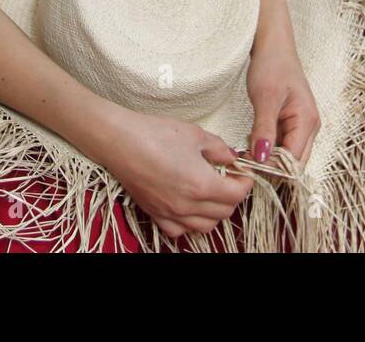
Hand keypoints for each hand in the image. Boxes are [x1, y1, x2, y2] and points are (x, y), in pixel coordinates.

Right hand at [100, 110, 254, 239]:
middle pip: (224, 212)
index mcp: (202, 185)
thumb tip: (232, 158)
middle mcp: (187, 205)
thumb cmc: (155, 133)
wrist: (119, 140)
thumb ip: (219, 149)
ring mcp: (170, 213)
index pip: (237, 195)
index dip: (246, 182)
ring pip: (205, 226)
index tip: (244, 171)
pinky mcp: (155, 214)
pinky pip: (180, 231)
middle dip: (232, 196)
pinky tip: (188, 205)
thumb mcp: (195, 134)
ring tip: (211, 192)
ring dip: (214, 212)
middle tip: (229, 178)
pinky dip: (190, 223)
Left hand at [245, 27, 319, 166]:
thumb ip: (264, 130)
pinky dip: (267, 147)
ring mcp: (302, 125)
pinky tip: (251, 142)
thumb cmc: (272, 65)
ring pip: (287, 155)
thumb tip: (261, 159)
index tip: (248, 166)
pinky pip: (282, 144)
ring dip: (268, 157)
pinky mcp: (292, 123)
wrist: (273, 45)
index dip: (273, 167)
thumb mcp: (265, 98)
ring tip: (246, 150)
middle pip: (294, 162)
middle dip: (271, 166)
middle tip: (245, 161)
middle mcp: (310, 127)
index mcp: (308, 121)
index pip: (294, 160)